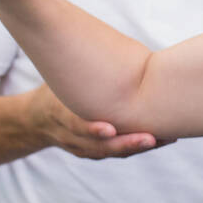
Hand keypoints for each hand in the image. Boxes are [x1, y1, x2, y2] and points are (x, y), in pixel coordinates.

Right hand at [25, 83, 176, 160]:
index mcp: (59, 115)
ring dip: (138, 147)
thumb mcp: (59, 80)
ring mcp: (81, 147)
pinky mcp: (92, 152)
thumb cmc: (55, 89)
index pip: (75, 125)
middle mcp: (70, 136)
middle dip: (125, 143)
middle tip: (150, 139)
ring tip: (165, 139)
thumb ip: (80, 73)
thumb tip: (113, 50)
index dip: (91, 129)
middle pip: (98, 146)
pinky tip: (163, 140)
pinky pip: (116, 153)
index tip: (109, 128)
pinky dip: (137, 148)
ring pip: (110, 152)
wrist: (36, 119)